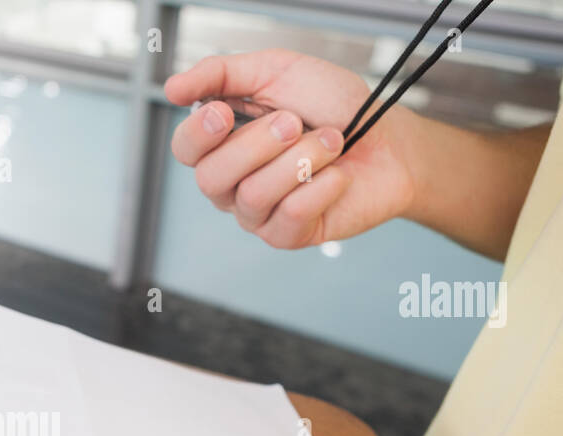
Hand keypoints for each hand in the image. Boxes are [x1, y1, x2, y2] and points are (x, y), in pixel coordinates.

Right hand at [165, 50, 420, 248]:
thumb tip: (172, 88)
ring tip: (330, 141)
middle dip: (257, 144)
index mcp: (224, 143)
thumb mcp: (277, 72)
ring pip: (252, 196)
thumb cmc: (334, 107)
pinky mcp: (287, 235)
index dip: (198, 134)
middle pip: (211, 178)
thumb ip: (222, 74)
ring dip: (299, 161)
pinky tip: (337, 176)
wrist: (390, 141)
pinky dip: (319, 189)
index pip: (185, 149)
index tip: (224, 112)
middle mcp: (233, 183)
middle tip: (295, 122)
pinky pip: (287, 217)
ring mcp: (257, 213)